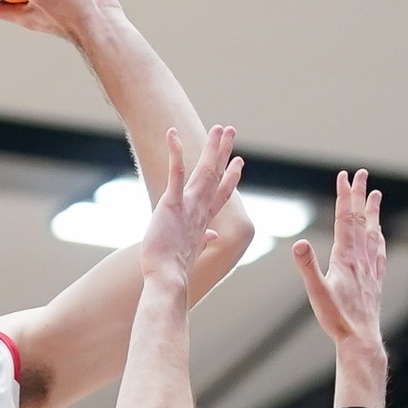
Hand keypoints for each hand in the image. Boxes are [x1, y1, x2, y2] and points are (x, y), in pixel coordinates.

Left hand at [143, 125, 242, 278]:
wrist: (169, 279)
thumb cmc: (175, 269)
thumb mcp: (193, 251)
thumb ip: (205, 240)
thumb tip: (214, 237)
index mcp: (204, 220)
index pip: (222, 194)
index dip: (231, 177)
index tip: (238, 162)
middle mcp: (200, 209)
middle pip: (216, 175)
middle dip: (223, 151)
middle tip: (231, 130)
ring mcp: (188, 205)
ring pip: (205, 170)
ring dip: (212, 147)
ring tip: (219, 128)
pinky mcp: (172, 203)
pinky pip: (176, 172)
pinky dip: (176, 152)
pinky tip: (172, 133)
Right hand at [292, 169, 385, 346]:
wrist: (361, 338)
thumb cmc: (337, 318)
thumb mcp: (316, 292)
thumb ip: (308, 267)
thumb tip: (299, 244)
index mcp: (346, 257)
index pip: (345, 218)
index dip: (344, 196)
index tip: (343, 176)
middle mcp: (361, 258)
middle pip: (361, 219)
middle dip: (359, 195)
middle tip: (361, 174)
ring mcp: (370, 267)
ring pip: (372, 232)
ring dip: (372, 211)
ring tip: (375, 194)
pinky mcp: (375, 279)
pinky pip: (379, 250)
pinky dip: (378, 236)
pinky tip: (379, 234)